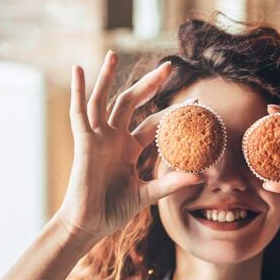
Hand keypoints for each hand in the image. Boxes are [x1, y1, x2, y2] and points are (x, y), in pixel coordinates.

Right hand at [56, 51, 205, 245]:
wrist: (89, 224)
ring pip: (104, 100)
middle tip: (169, 65)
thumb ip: (171, 183)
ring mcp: (98, 138)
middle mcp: (114, 138)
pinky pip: (79, 113)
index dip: (173, 113)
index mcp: (129, 149)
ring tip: (113, 54)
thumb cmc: (114, 211)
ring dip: (107, 77)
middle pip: (132, 102)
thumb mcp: (147, 195)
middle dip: (149, 84)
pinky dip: (78, 91)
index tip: (196, 103)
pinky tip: (79, 70)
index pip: (154, 123)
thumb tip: (201, 176)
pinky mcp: (84, 142)